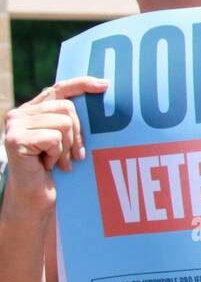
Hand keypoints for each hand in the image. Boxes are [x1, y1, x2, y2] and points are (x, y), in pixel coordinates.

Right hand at [2, 77, 108, 206]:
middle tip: (73, 155)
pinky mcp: (15, 139)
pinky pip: (54, 139)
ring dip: (67, 147)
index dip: (82, 84)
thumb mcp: (65, 139)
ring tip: (58, 161)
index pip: (60, 88)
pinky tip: (47, 165)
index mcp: (32, 109)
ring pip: (64, 123)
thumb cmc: (54, 168)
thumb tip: (101, 93)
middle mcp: (19, 113)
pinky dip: (57, 155)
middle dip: (78, 134)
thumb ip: (71, 119)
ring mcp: (15, 125)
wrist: (35, 197)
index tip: (105, 84)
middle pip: (68, 108)